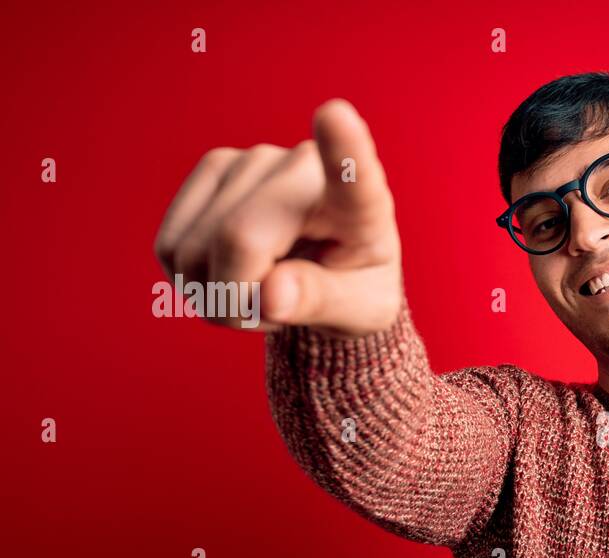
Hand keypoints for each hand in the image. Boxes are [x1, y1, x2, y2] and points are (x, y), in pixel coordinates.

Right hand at [153, 99, 402, 335]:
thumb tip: (270, 295)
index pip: (352, 177)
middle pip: (236, 240)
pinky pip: (171, 248)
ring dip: (216, 297)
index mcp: (362, 206)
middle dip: (238, 302)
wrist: (332, 271)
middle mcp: (303, 168)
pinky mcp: (212, 167)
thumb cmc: (354, 286)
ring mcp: (252, 160)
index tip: (336, 116)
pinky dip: (192, 281)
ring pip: (193, 250)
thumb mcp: (359, 310)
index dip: (343, 149)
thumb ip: (321, 302)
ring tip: (261, 292)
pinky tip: (231, 274)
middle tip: (275, 315)